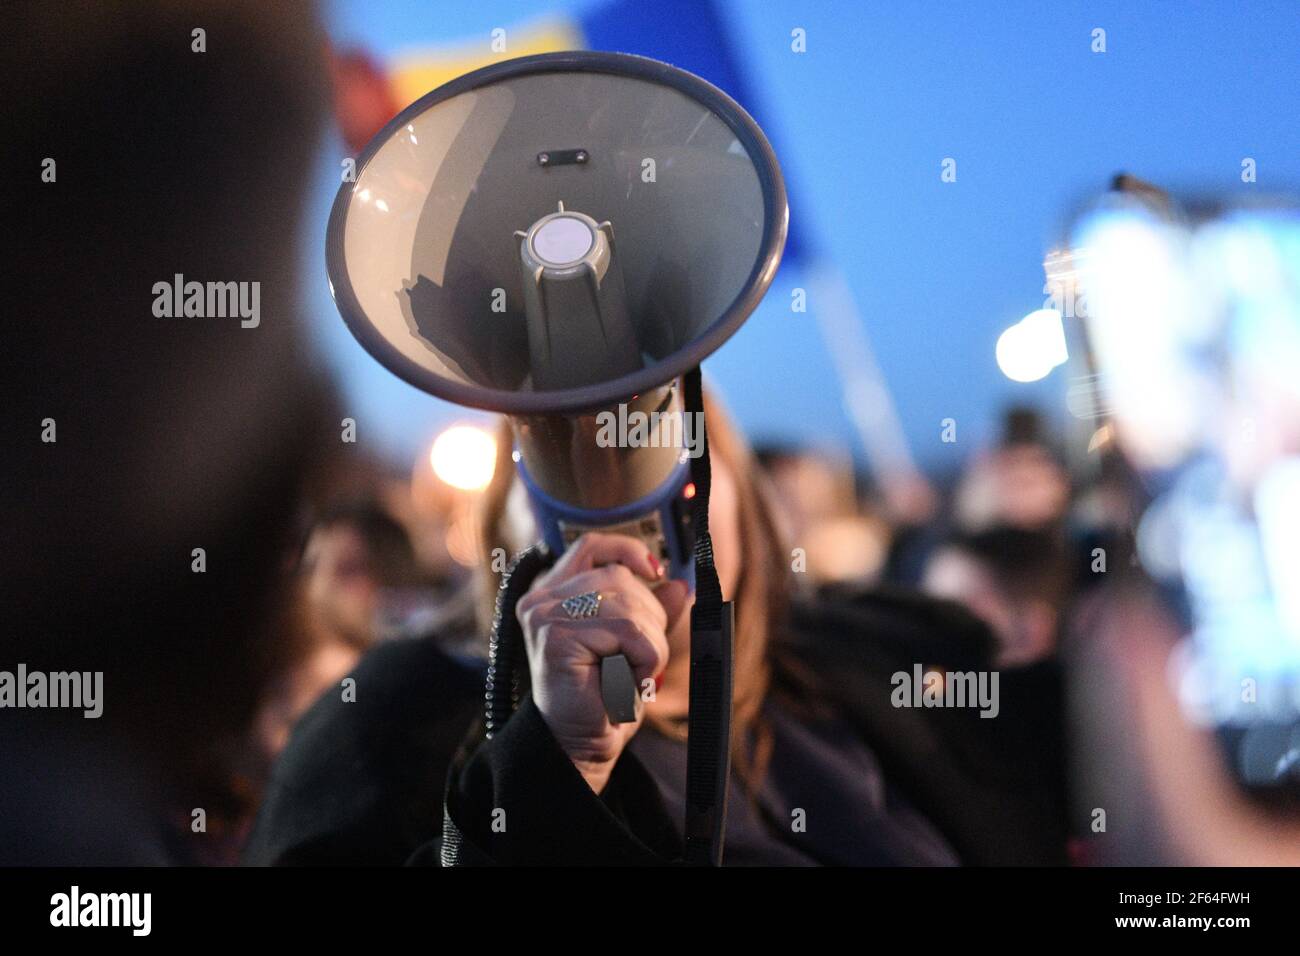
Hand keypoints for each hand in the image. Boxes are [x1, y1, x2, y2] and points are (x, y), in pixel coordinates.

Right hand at [515, 533, 688, 793]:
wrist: (581, 746)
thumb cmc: (604, 698)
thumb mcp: (635, 646)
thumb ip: (651, 613)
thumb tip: (678, 584)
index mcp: (554, 592)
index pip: (593, 546)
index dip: (628, 550)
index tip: (656, 572)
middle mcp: (542, 597)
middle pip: (621, 578)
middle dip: (649, 620)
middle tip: (639, 663)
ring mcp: (544, 613)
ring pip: (630, 605)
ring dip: (649, 645)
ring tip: (632, 675)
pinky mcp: (555, 634)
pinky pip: (628, 631)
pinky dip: (643, 659)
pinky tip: (626, 683)